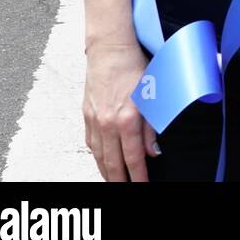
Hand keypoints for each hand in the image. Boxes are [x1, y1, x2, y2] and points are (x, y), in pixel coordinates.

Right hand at [83, 41, 157, 182]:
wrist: (110, 49)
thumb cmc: (134, 66)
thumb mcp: (152, 95)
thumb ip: (152, 127)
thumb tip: (152, 152)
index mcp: (126, 119)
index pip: (132, 158)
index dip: (138, 176)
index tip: (142, 186)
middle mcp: (107, 123)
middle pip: (112, 163)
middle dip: (119, 181)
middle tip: (127, 190)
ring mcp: (94, 120)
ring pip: (99, 156)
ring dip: (106, 172)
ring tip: (114, 182)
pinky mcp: (86, 115)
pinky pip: (90, 143)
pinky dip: (97, 156)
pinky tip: (101, 161)